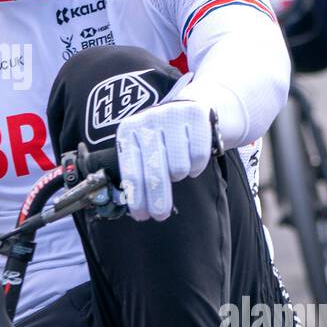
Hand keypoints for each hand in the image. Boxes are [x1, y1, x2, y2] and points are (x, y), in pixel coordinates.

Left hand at [115, 99, 213, 221]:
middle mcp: (147, 120)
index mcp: (128, 131)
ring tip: (179, 169)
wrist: (192, 109)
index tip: (141, 217)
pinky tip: (193, 160)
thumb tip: (140, 210)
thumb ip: (140, 172)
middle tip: (160, 216)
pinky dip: (197, 165)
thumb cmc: (164, 138)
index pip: (131, 170)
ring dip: (180, 175)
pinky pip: (198, 156)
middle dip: (157, 199)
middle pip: (153, 171)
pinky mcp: (195, 114)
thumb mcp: (145, 149)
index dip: (137, 197)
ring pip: (178, 166)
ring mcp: (171, 114)